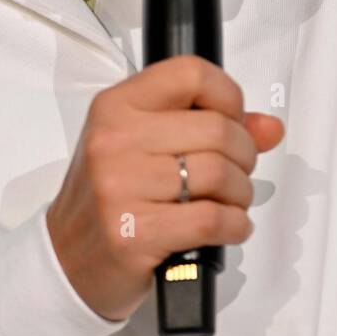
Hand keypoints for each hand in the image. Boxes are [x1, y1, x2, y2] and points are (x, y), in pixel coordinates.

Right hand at [45, 54, 284, 321]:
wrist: (67, 261)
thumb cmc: (111, 197)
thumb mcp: (145, 147)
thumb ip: (209, 126)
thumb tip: (269, 127)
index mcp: (116, 106)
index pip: (190, 74)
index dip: (228, 96)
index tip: (233, 119)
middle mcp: (114, 140)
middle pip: (217, 129)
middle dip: (244, 155)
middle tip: (236, 172)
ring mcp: (120, 187)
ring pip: (219, 174)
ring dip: (240, 193)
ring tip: (230, 201)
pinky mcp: (132, 234)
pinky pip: (210, 219)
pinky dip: (234, 225)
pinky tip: (227, 226)